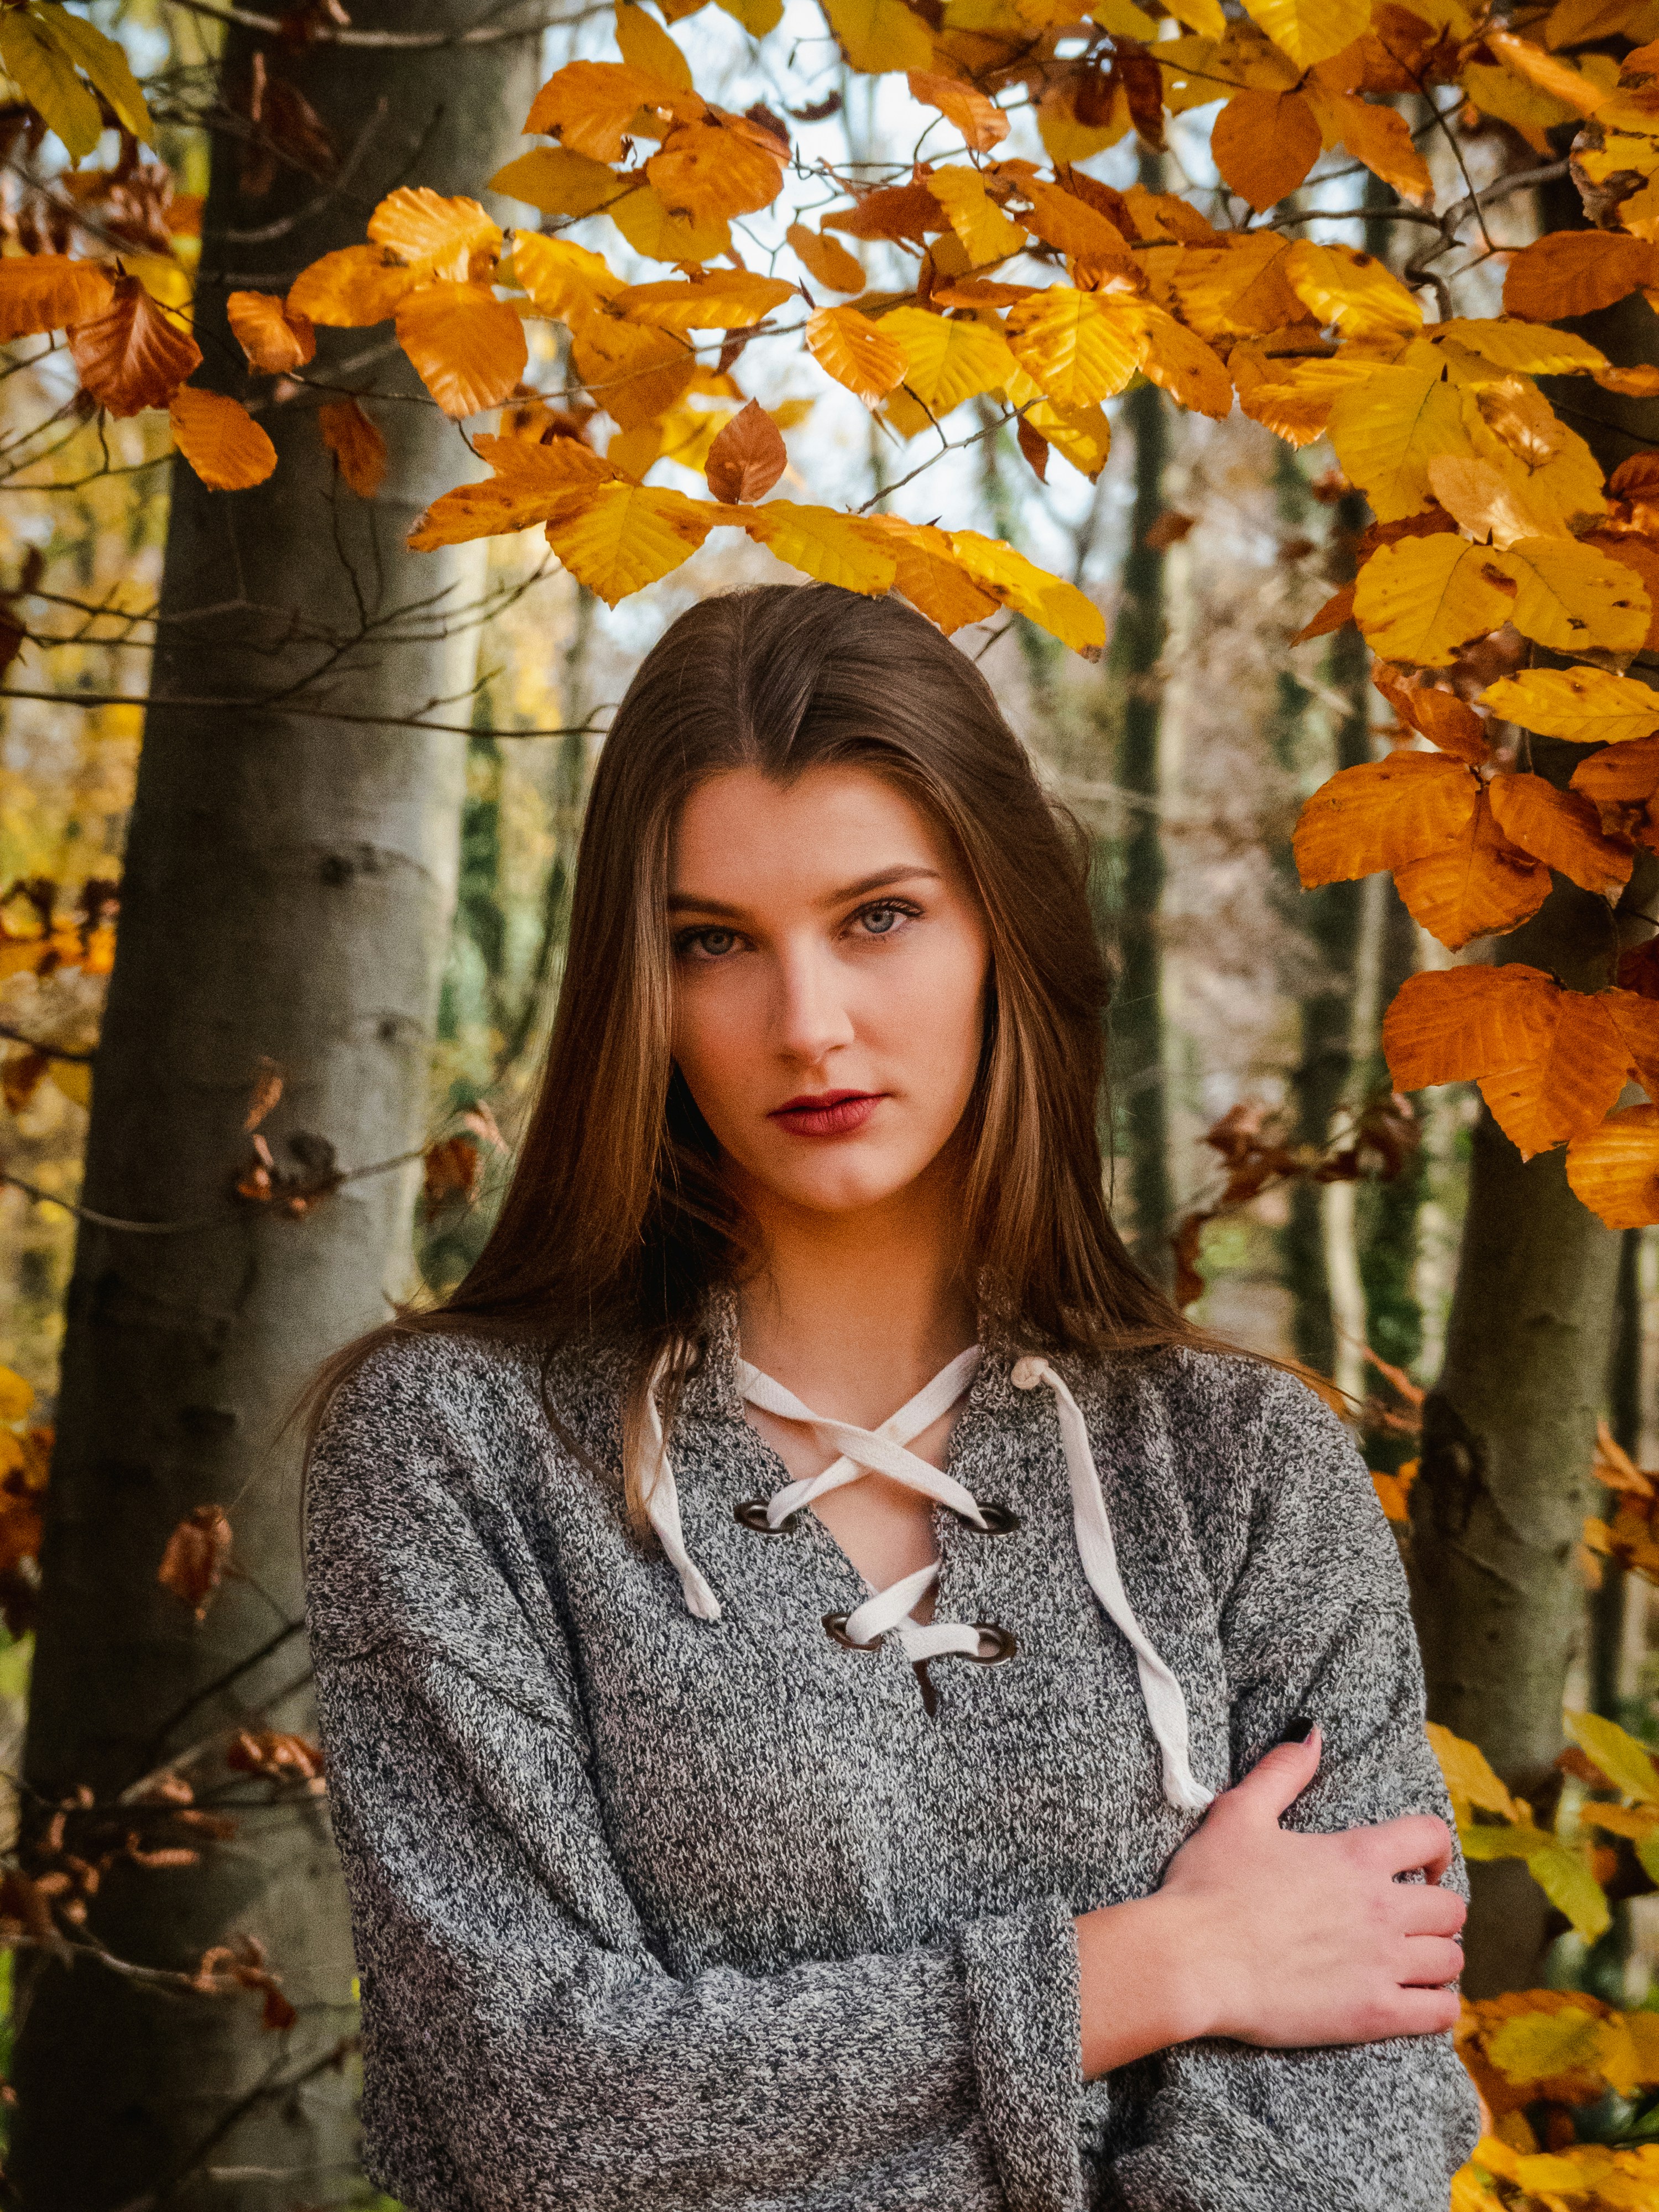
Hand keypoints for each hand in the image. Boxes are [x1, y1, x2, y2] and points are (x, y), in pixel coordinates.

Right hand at [1073, 1729, 1465, 2076]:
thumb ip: (1282, 1770)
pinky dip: (1438, 2007)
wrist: (1192, 1961)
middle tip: (1409, 1917)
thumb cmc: (1209, 1885)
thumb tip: (1312, 1733)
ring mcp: (1381, 1964)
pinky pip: (1439, 2014)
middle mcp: (1381, 1908)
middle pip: (1451, 1908)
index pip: (1430, 1837)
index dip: (1435, 1848)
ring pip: (1450, 1961)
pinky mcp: (1373, 2014)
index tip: (1421, 1865)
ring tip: (1412, 1960)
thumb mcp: (1240, 1812)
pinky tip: (1417, 2001)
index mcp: (1356, 1856)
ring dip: (1437, 1957)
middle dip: (1436, 1909)